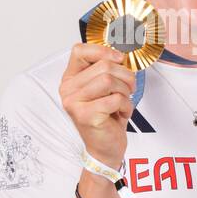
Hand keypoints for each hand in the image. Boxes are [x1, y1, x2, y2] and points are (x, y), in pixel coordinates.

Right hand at [59, 42, 135, 166]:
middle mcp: (68, 89)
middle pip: (103, 66)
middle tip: (129, 90)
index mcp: (71, 78)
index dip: (103, 51)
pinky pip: (115, 99)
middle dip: (125, 77)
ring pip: (109, 80)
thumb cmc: (108, 117)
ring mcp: (74, 102)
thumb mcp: (106, 89)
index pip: (79, 50)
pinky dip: (126, 106)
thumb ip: (107, 71)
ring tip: (122, 103)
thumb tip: (121, 55)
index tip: (119, 59)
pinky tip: (121, 114)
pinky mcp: (85, 115)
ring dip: (125, 92)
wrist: (106, 147)